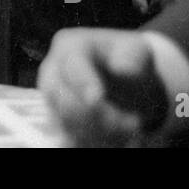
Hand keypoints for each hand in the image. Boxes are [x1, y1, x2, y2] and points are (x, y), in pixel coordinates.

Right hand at [38, 28, 169, 146]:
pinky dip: (96, 142)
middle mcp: (52, 71)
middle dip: (100, 116)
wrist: (121, 76)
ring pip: (68, 123)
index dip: (83, 82)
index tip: (97, 98)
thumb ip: (131, 55)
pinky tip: (121, 139)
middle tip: (134, 123)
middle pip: (65, 99)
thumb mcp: (136, 49)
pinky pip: (70, 138)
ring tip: (132, 130)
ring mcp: (52, 98)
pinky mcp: (58, 120)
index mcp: (69, 46)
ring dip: (102, 133)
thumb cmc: (126, 58)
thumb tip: (123, 69)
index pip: (71, 65)